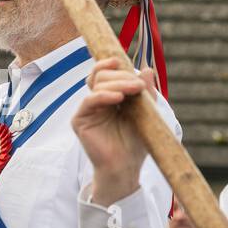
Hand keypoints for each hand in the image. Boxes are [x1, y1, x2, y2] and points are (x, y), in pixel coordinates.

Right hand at [72, 58, 154, 204]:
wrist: (126, 167)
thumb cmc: (135, 143)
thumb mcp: (146, 113)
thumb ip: (146, 92)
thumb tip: (147, 69)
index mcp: (110, 97)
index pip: (105, 73)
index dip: (110, 64)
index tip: (122, 61)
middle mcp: (96, 101)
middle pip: (101, 75)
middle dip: (121, 76)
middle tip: (138, 85)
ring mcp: (87, 110)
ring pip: (96, 84)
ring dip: (117, 83)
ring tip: (135, 90)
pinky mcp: (80, 121)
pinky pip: (89, 101)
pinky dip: (103, 95)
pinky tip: (118, 98)